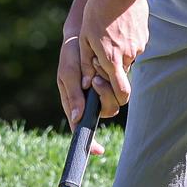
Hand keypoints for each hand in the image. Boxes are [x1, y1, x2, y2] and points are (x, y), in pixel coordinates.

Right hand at [55, 36, 105, 155]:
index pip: (81, 128)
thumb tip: (78, 119)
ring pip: (113, 103)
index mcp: (74, 103)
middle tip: (96, 81)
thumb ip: (73, 95)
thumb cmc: (70, 55)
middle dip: (103, 99)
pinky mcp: (110, 82)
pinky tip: (105, 68)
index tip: (98, 151)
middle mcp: (88, 101)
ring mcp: (100, 92)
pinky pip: (118, 89)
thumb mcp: (68, 73)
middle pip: (103, 113)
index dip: (90, 142)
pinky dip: (114, 81)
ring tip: (99, 71)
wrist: (81, 35)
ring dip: (108, 90)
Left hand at [76, 0, 148, 118]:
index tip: (98, 85)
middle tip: (96, 52)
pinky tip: (115, 26)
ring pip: (125, 60)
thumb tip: (85, 83)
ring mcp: (138, 46)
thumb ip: (87, 62)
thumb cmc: (99, 9)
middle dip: (108, 69)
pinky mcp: (144, 37)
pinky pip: (132, 47)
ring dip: (115, 54)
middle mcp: (128, 56)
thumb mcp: (85, 36)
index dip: (112, 96)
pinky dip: (123, 43)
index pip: (121, 93)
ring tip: (105, 33)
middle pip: (120, 75)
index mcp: (112, 58)